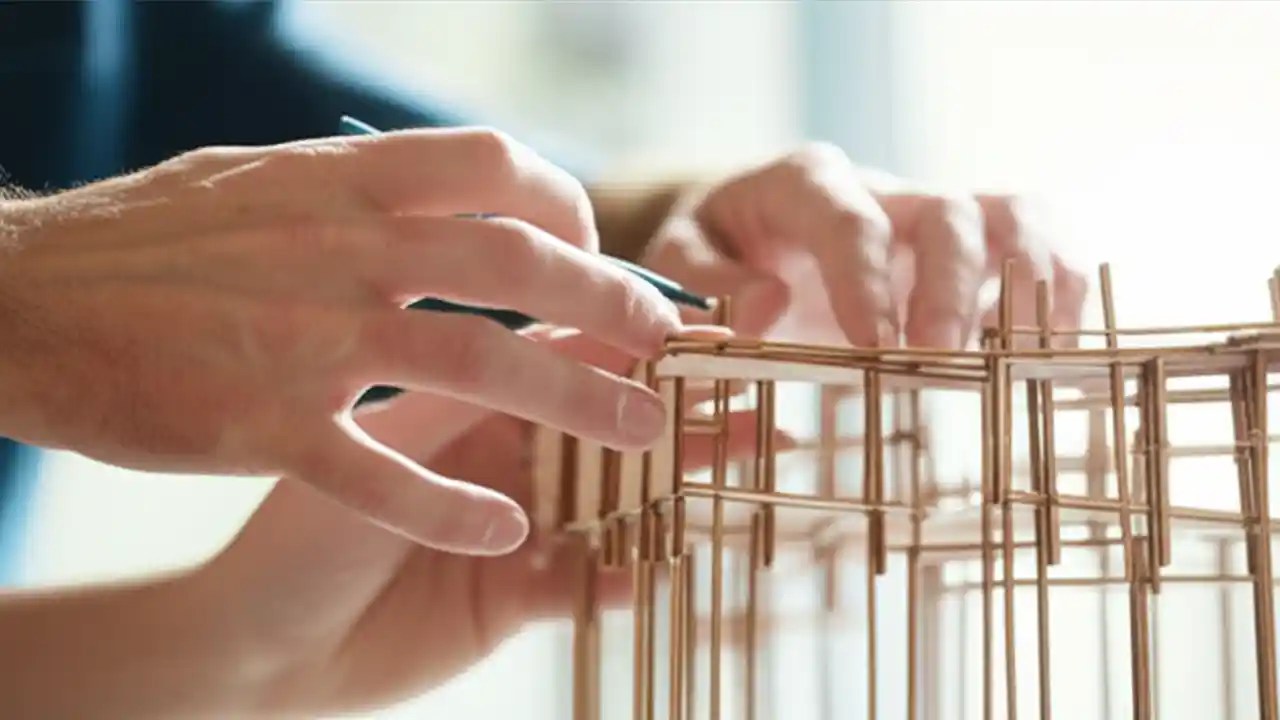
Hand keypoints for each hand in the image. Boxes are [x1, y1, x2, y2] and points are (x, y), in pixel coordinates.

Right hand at [0, 128, 711, 554]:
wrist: (24, 298)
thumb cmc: (144, 242)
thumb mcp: (256, 180)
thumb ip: (354, 188)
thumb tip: (439, 185)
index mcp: (339, 183)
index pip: (491, 168)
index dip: (563, 204)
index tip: (589, 245)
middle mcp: (336, 251)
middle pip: (514, 265)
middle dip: (608, 302)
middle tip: (664, 343)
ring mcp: (302, 338)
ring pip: (478, 365)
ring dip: (575, 400)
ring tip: (643, 433)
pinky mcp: (260, 426)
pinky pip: (379, 475)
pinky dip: (451, 508)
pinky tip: (505, 529)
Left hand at [201, 332, 773, 716]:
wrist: (257, 645)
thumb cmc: (297, 526)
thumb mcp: (385, 444)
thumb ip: (474, 395)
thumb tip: (573, 345)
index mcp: (472, 395)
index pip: (567, 353)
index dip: (633, 342)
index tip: (700, 333)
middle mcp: (505, 450)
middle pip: (611, 423)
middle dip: (683, 411)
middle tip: (757, 400)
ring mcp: (518, 523)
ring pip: (616, 497)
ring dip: (679, 483)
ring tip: (746, 469)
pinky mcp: (518, 596)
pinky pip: (588, 581)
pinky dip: (624, 574)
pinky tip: (654, 568)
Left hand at [641, 143, 1087, 347]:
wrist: (745, 232)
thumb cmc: (716, 249)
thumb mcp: (680, 257)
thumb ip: (704, 281)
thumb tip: (762, 308)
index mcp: (803, 185)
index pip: (847, 217)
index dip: (866, 280)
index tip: (872, 347)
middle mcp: (881, 191)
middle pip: (943, 214)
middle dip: (949, 290)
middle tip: (937, 362)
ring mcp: (931, 217)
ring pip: (1008, 213)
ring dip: (1028, 277)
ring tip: (1024, 349)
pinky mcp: (966, 249)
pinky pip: (1032, 244)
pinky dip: (1057, 286)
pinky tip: (1054, 345)